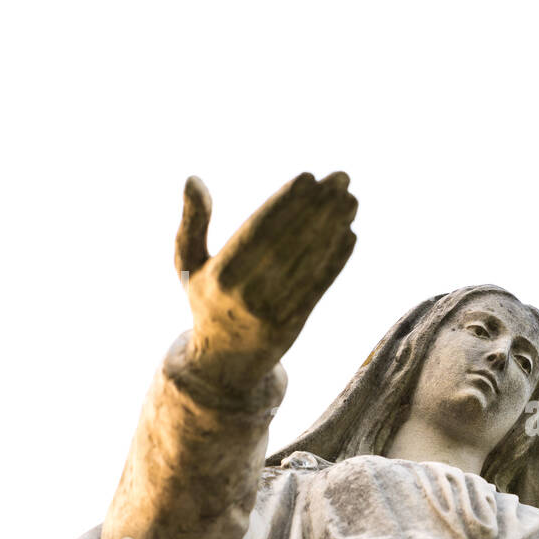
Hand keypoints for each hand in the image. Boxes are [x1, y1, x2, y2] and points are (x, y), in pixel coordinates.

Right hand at [174, 172, 357, 388]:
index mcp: (220, 274)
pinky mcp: (294, 323)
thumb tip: (194, 179)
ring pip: (309, 261)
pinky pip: (319, 285)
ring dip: (334, 228)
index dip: (286, 202)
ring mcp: (272, 310)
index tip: (308, 177)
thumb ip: (192, 222)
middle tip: (341, 179)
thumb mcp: (187, 263)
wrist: (222, 361)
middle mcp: (246, 293)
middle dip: (319, 207)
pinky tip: (350, 235)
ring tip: (350, 201)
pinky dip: (336, 260)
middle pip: (290, 241)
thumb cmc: (206, 301)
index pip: (259, 229)